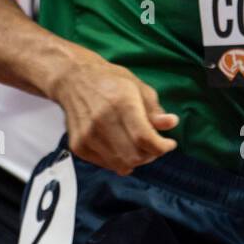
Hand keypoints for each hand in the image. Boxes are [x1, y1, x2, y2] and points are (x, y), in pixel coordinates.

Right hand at [50, 55, 177, 175]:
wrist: (73, 79)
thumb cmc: (108, 80)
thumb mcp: (137, 87)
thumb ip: (154, 109)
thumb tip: (170, 123)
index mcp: (121, 103)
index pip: (144, 138)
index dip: (162, 147)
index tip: (168, 144)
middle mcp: (102, 121)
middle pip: (134, 156)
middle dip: (150, 155)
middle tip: (152, 145)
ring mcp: (88, 135)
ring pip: (120, 165)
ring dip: (134, 160)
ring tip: (137, 146)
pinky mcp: (78, 145)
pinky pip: (105, 164)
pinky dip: (117, 160)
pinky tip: (119, 145)